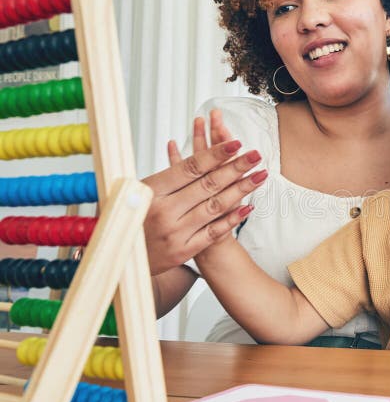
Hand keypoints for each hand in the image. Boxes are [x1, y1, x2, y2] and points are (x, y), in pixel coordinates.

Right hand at [143, 109, 266, 274]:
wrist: (118, 257)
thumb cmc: (130, 217)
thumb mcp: (134, 191)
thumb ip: (162, 175)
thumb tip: (181, 148)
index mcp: (152, 190)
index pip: (190, 167)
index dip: (215, 154)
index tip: (236, 144)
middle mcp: (164, 210)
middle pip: (208, 184)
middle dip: (236, 167)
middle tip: (255, 155)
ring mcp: (175, 232)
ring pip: (215, 206)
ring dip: (241, 189)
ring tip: (259, 176)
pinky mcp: (183, 250)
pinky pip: (213, 231)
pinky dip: (232, 218)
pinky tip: (248, 206)